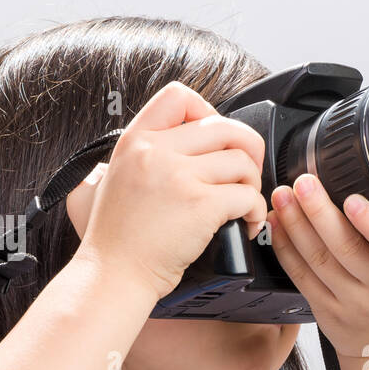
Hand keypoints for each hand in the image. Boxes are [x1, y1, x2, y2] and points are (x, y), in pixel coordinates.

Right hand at [66, 81, 267, 299]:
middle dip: (247, 149)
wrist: (114, 273)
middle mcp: (157, 151)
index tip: (214, 139)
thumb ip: (142, 155)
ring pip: (242, 161)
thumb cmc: (117, 237)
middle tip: (245, 174)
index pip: (179, 96)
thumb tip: (178, 143)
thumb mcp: (112, 177)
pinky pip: (248, 195)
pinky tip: (246, 224)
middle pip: (225, 126)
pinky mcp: (201, 205)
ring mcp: (179, 177)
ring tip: (243, 205)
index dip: (208, 111)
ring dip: (252, 184)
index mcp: (136, 140)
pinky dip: (256, 212)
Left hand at [266, 174, 368, 356]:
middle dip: (320, 212)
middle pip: (347, 250)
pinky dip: (285, 247)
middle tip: (304, 182)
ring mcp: (350, 303)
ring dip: (296, 225)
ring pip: (319, 261)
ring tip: (283, 195)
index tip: (353, 199)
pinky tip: (278, 223)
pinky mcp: (323, 309)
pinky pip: (300, 276)